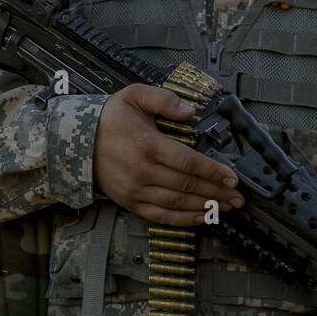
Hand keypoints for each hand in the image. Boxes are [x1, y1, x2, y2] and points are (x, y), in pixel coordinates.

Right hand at [92, 83, 244, 225]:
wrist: (78, 142)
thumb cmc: (110, 118)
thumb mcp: (135, 95)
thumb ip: (164, 100)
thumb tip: (189, 111)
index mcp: (148, 145)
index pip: (189, 162)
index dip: (213, 171)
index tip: (232, 177)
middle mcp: (143, 171)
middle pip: (188, 185)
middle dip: (217, 192)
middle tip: (238, 197)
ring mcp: (137, 190)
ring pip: (178, 203)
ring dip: (205, 207)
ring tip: (227, 207)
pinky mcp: (131, 202)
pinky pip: (161, 216)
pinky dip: (184, 220)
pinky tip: (202, 218)